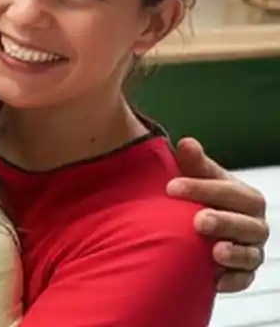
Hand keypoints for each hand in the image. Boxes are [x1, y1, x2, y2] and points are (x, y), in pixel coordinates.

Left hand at [167, 137, 268, 291]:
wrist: (197, 229)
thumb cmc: (198, 199)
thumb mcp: (195, 179)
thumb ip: (193, 164)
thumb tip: (187, 143)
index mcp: (244, 197)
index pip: (228, 190)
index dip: (201, 188)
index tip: (171, 187)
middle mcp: (253, 223)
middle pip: (246, 223)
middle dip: (223, 221)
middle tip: (197, 221)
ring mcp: (251, 249)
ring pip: (250, 253)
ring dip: (233, 253)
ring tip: (214, 251)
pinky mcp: (243, 273)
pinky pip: (244, 279)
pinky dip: (232, 280)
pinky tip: (215, 280)